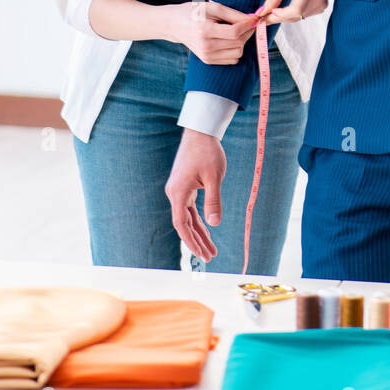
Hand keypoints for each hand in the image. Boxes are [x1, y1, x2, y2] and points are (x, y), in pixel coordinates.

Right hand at [162, 0, 257, 65]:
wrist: (175, 25)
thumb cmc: (193, 12)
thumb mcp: (212, 7)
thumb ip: (233, 14)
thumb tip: (252, 19)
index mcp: (204, 30)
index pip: (234, 32)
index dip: (248, 25)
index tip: (255, 18)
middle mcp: (205, 46)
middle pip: (238, 43)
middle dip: (247, 32)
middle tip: (249, 23)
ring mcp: (206, 56)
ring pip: (237, 53)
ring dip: (243, 42)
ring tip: (238, 30)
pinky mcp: (208, 61)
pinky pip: (232, 60)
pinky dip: (236, 50)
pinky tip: (230, 40)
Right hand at [165, 128, 225, 260]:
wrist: (201, 133)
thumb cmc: (208, 152)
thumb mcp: (214, 177)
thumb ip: (213, 201)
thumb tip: (214, 224)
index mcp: (178, 192)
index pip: (181, 224)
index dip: (190, 241)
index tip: (201, 253)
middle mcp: (175, 193)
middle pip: (185, 224)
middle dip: (197, 241)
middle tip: (210, 256)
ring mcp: (179, 190)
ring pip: (188, 217)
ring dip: (199, 232)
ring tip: (211, 249)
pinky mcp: (184, 187)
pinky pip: (190, 209)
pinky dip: (199, 220)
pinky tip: (207, 230)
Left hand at [254, 0, 338, 23]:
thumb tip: (263, 12)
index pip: (295, 10)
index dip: (280, 15)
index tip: (266, 14)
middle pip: (296, 16)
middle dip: (279, 18)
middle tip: (264, 17)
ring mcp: (322, 4)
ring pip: (299, 18)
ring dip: (285, 16)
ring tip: (275, 9)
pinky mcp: (322, 7)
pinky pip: (304, 15)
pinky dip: (294, 13)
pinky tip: (289, 6)